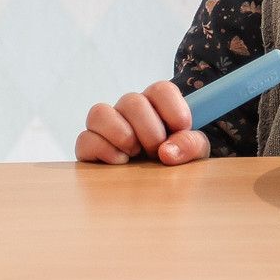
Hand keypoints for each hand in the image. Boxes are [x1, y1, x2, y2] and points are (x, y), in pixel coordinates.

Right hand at [75, 80, 210, 164]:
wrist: (157, 191)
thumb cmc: (176, 162)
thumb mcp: (194, 154)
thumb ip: (191, 145)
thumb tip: (167, 151)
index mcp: (158, 105)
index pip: (160, 89)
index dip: (173, 108)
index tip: (181, 129)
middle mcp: (130, 111)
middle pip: (132, 101)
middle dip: (150, 131)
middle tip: (157, 152)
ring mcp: (107, 128)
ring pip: (99, 113)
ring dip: (122, 135)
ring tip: (135, 154)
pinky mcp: (89, 148)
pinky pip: (85, 139)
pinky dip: (103, 150)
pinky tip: (121, 163)